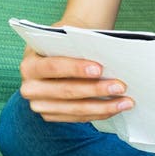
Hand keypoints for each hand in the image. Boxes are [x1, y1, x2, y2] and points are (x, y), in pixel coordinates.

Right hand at [19, 47, 133, 122]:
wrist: (60, 50)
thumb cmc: (65, 42)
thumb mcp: (66, 38)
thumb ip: (78, 45)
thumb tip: (106, 56)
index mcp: (29, 65)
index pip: (53, 67)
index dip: (76, 68)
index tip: (100, 69)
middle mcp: (30, 88)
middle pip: (65, 91)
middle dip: (95, 90)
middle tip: (120, 86)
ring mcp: (40, 105)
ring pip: (74, 109)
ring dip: (103, 106)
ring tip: (125, 101)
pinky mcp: (52, 115)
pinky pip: (78, 118)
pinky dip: (99, 112)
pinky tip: (117, 107)